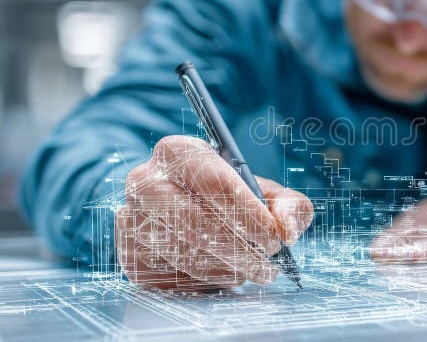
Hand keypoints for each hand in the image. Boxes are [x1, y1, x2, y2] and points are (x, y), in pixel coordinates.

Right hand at [114, 135, 312, 289]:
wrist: (191, 216)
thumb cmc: (235, 203)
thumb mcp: (269, 194)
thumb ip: (290, 206)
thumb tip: (286, 228)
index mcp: (178, 152)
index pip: (216, 184)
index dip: (250, 216)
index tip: (275, 239)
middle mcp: (145, 182)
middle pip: (195, 223)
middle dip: (240, 250)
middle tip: (268, 266)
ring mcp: (130, 219)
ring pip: (183, 254)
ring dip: (226, 269)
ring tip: (251, 271)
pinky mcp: (130, 256)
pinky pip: (169, 277)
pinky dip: (205, 282)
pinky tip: (224, 275)